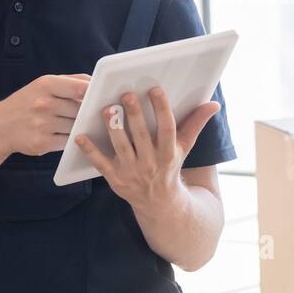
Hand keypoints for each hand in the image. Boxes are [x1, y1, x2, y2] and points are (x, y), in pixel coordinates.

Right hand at [0, 73, 90, 155]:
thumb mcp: (43, 85)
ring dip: (81, 127)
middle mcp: (43, 103)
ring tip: (80, 125)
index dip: (94, 93)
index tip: (102, 97)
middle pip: (80, 109)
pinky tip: (70, 136)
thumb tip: (97, 83)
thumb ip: (71, 81)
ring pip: (76, 126)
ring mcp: (42, 124)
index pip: (80, 87)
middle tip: (93, 114)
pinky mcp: (42, 143)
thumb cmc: (27, 102)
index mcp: (46, 84)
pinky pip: (68, 141)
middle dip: (87, 113)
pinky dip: (72, 140)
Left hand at [75, 86, 220, 216]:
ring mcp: (132, 172)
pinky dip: (90, 150)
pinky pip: (100, 163)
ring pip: (121, 147)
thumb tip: (214, 104)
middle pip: (142, 136)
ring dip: (113, 128)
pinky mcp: (115, 179)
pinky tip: (79, 135)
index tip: (155, 89)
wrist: (159, 203)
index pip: (167, 128)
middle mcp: (151, 163)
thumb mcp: (184, 146)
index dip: (162, 109)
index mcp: (169, 153)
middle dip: (134, 115)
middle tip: (126, 94)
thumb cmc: (170, 166)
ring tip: (107, 109)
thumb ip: (196, 123)